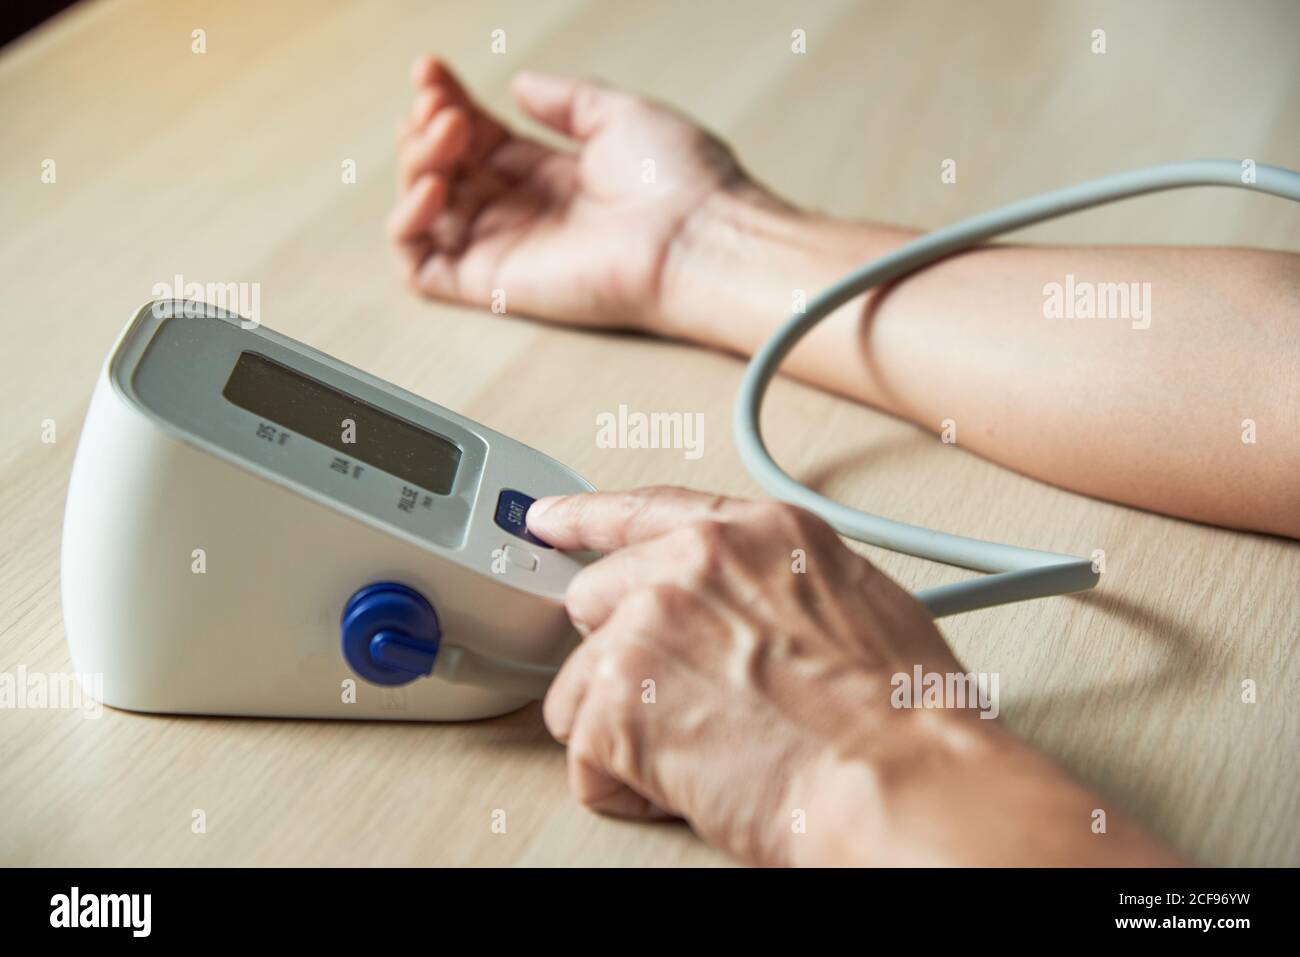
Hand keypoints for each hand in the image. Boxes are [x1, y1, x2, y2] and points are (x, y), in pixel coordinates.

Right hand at [389, 58, 748, 329]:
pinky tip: (432, 184)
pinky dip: (406, 222)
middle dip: (426, 125)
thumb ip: (566, 99)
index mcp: (551, 175)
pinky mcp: (494, 285)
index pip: (475, 138)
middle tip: (442, 102)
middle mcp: (523, 212)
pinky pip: (420, 265)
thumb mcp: (621, 113)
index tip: (432, 68)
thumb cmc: (683, 182)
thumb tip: (520, 84)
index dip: (445, 101)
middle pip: (444, 168)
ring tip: (446, 131)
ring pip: (424, 209)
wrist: (699, 237)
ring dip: (415, 161)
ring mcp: (505, 249)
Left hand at [525, 486, 983, 865]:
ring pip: (581, 689)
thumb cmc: (902, 714)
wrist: (902, 780)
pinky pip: (586, 760)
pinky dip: (626, 789)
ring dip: (626, 733)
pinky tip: (693, 787)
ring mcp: (645, 624)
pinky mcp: (615, 700)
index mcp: (754, 533)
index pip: (646, 511)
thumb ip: (775, 587)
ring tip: (707, 756)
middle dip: (624, 662)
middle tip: (682, 708)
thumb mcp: (855, 601)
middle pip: (594, 604)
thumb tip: (752, 616)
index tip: (546, 519)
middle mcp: (690, 562)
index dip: (585, 518)